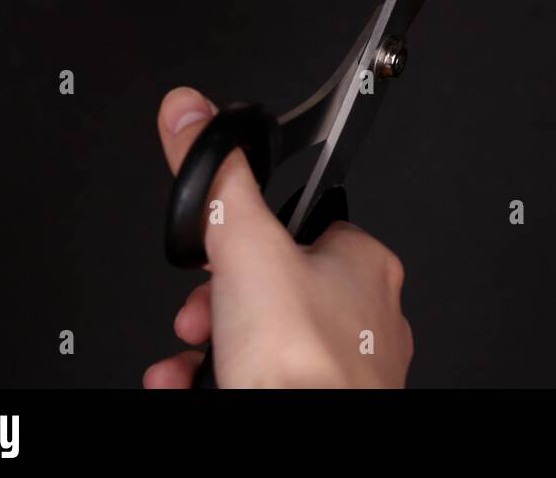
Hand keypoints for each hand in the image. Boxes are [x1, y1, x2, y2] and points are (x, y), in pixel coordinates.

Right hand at [144, 87, 413, 388]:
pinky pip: (263, 381)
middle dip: (216, 304)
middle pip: (270, 289)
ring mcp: (348, 367)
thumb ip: (218, 179)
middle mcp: (365, 314)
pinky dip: (219, 381)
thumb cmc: (302, 365)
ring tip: (190, 359)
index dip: (243, 242)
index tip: (214, 260)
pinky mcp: (323, 403)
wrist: (306, 442)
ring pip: (262, 340)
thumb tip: (193, 114)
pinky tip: (193, 385)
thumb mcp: (244, 246)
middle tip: (200, 316)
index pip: (296, 228)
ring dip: (209, 346)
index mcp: (362, 262)